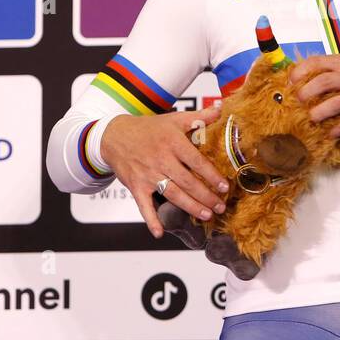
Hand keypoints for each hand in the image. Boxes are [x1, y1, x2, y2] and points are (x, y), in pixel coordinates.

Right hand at [98, 105, 230, 238]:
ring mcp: (148, 174)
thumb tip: (221, 107)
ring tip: (206, 215)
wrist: (114, 135)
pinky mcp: (136, 186)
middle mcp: (161, 159)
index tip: (225, 186)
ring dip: (190, 207)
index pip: (197, 162)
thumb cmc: (149, 129)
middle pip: (188, 182)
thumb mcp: (175, 119)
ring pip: (173, 194)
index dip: (212, 175)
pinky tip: (159, 233)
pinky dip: (151, 220)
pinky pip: (144, 206)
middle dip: (206, 196)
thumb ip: (200, 116)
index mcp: (173, 142)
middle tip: (220, 206)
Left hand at [288, 53, 339, 138]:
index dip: (299, 72)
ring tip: (312, 118)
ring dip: (318, 113)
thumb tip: (297, 83)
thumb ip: (328, 73)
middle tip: (298, 102)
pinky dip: (336, 129)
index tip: (289, 83)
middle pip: (322, 82)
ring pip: (333, 104)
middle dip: (305, 93)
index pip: (317, 61)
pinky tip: (331, 132)